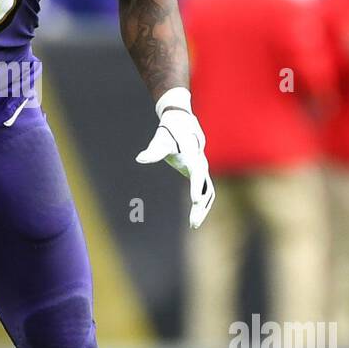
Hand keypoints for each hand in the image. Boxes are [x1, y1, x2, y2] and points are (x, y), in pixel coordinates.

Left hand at [136, 87, 214, 228]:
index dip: (197, 187)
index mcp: (193, 156)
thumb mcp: (160, 140)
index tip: (195, 201)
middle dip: (201, 206)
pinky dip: (202, 204)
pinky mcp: (200, 173)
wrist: (181, 122)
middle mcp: (201, 164)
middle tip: (193, 223)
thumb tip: (140, 158)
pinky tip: (195, 215)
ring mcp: (203, 169)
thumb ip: (153, 151)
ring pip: (209, 192)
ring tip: (193, 224)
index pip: (198, 174)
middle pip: (206, 189)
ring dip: (203, 209)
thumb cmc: (168, 132)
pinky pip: (206, 191)